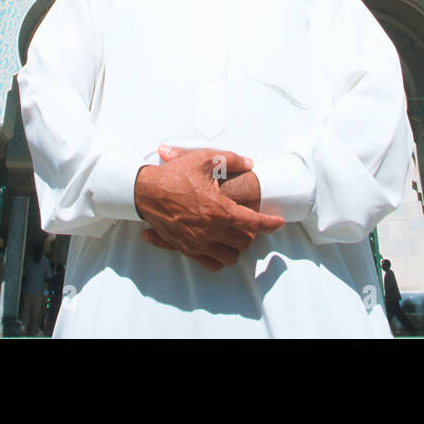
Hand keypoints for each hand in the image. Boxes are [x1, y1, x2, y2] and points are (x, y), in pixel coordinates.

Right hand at [134, 146, 283, 271]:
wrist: (145, 191)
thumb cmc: (175, 175)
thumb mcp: (204, 159)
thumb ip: (231, 160)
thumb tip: (249, 163)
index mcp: (220, 210)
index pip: (254, 223)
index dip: (271, 224)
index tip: (279, 223)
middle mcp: (211, 231)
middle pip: (244, 243)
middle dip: (251, 234)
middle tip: (248, 223)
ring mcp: (198, 243)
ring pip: (229, 258)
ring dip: (236, 248)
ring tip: (234, 235)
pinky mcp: (185, 248)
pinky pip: (209, 264)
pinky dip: (218, 258)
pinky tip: (217, 246)